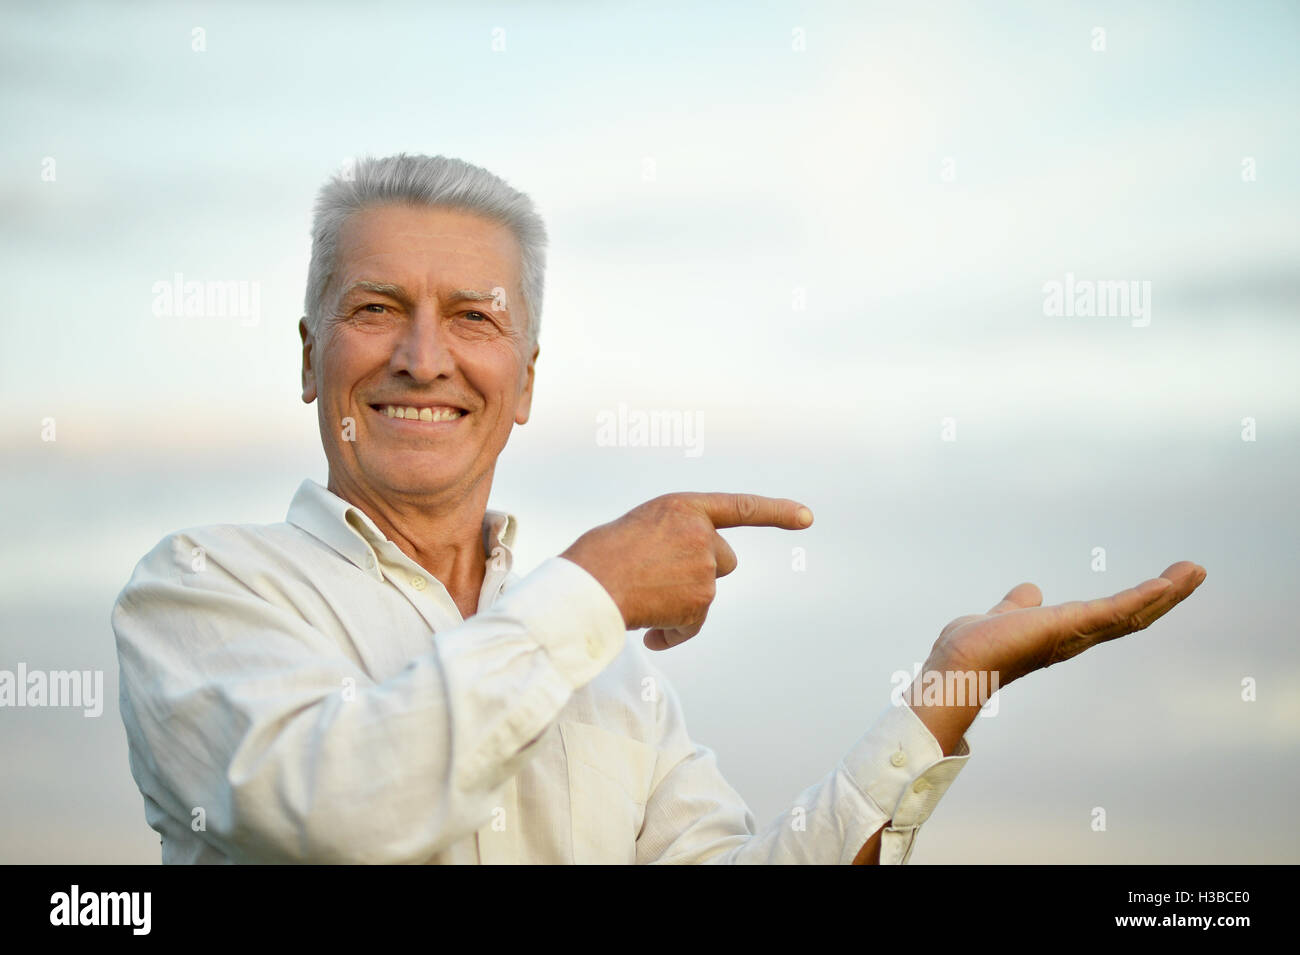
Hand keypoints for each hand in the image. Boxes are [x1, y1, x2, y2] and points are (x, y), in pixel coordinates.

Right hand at [560, 492, 813, 649]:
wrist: (586, 586)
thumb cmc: (597, 559)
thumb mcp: (639, 530)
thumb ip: (672, 538)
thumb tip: (686, 574)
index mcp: (683, 506)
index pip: (740, 507)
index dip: (777, 512)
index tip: (807, 517)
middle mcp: (701, 533)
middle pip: (724, 561)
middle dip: (701, 574)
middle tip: (658, 580)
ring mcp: (704, 566)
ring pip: (706, 595)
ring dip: (682, 605)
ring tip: (641, 600)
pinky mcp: (701, 601)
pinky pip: (693, 625)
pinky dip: (674, 632)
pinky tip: (648, 630)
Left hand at [927, 561, 1207, 691]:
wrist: (960, 665)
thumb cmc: (974, 648)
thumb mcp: (1005, 614)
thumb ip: (1019, 604)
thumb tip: (1030, 590)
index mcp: (1063, 633)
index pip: (1110, 614)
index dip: (1139, 600)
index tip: (1164, 583)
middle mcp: (1076, 638)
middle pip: (1131, 615)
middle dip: (1164, 596)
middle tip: (1194, 573)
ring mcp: (1077, 634)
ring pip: (1131, 613)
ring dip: (1166, 593)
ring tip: (1194, 571)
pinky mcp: (1072, 627)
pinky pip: (1116, 611)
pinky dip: (1143, 597)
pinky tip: (1166, 583)